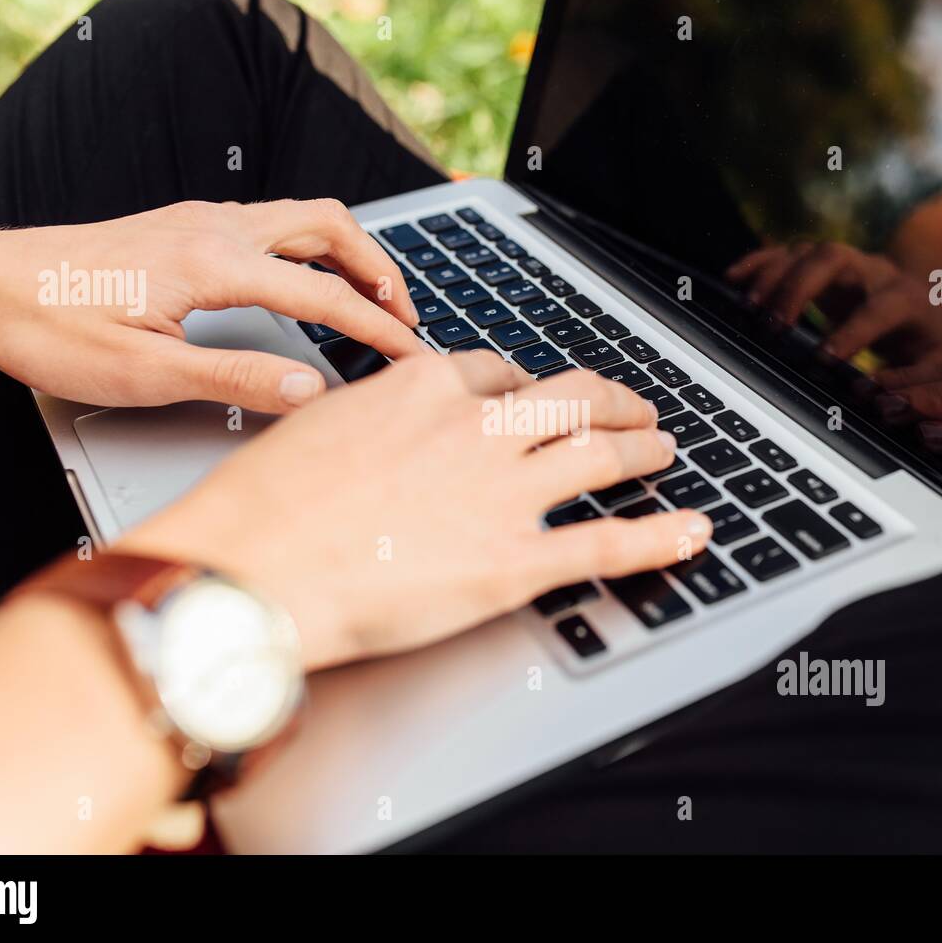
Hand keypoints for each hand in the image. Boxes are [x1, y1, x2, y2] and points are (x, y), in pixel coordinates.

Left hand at [0, 200, 422, 412]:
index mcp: (214, 262)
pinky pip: (272, 223)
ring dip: (349, 255)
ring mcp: (199, 220)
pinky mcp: (184, 226)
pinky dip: (312, 250)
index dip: (380, 330)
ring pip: (302, 218)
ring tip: (373, 301)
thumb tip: (312, 390)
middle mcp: (214, 228)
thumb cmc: (51, 327)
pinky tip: (307, 283)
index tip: (415, 358)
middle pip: (329, 227)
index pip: (325, 295)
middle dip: (381, 270)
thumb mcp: (147, 372)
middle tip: (408, 320)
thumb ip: (240, 377)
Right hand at [119, 353, 712, 669]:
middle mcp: (478, 430)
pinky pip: (607, 543)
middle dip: (614, 399)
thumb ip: (375, 416)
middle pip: (573, 398)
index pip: (503, 373)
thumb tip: (389, 421)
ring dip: (642, 447)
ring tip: (664, 449)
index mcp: (429, 389)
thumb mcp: (318, 426)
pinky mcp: (513, 562)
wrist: (250, 569)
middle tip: (635, 408)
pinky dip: (660, 535)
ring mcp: (503, 494)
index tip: (542, 397)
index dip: (533, 386)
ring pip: (599, 453)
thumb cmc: (264, 505)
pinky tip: (691, 530)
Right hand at [725, 240, 941, 361]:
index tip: (822, 360)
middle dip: (799, 288)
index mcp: (906, 297)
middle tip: (772, 326)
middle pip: (833, 258)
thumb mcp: (934, 361)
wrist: (929, 290)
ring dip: (772, 277)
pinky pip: (785, 251)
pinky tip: (731, 279)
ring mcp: (843, 261)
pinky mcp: (819, 261)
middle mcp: (872, 271)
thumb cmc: (925, 334)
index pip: (878, 308)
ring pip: (805, 251)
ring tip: (747, 310)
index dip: (852, 332)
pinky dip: (757, 263)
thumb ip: (910, 381)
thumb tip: (874, 399)